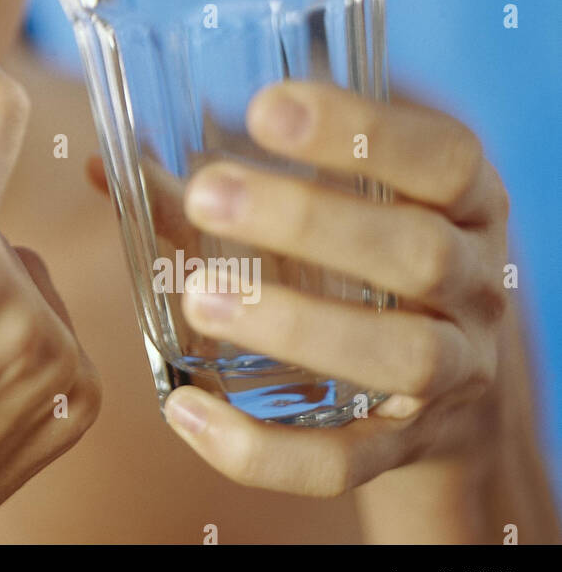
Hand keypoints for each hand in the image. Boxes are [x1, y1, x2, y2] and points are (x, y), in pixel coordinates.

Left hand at [89, 80, 510, 496]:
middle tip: (207, 194)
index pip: (442, 156)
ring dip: (298, 326)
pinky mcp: (405, 448)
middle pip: (417, 253)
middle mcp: (472, 283)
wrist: (442, 391)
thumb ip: (217, 194)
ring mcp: (452, 372)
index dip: (362, 131)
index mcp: (459, 203)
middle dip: (309, 222)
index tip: (263, 109)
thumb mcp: (325, 215)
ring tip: (197, 299)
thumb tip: (99, 164)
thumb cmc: (360, 268)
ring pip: (402, 357)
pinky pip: (344, 462)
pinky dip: (264, 448)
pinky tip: (184, 409)